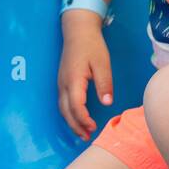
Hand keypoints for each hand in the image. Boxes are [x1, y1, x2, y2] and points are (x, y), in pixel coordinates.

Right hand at [58, 14, 113, 140]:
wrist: (78, 31)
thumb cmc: (92, 46)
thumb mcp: (102, 64)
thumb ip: (104, 84)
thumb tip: (107, 103)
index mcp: (74, 81)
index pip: (76, 107)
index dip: (84, 120)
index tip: (94, 127)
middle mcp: (63, 84)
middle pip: (66, 112)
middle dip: (75, 127)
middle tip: (87, 138)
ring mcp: (61, 83)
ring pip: (62, 108)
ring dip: (71, 122)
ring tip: (83, 132)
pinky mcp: (62, 81)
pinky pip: (62, 102)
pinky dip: (69, 113)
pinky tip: (78, 117)